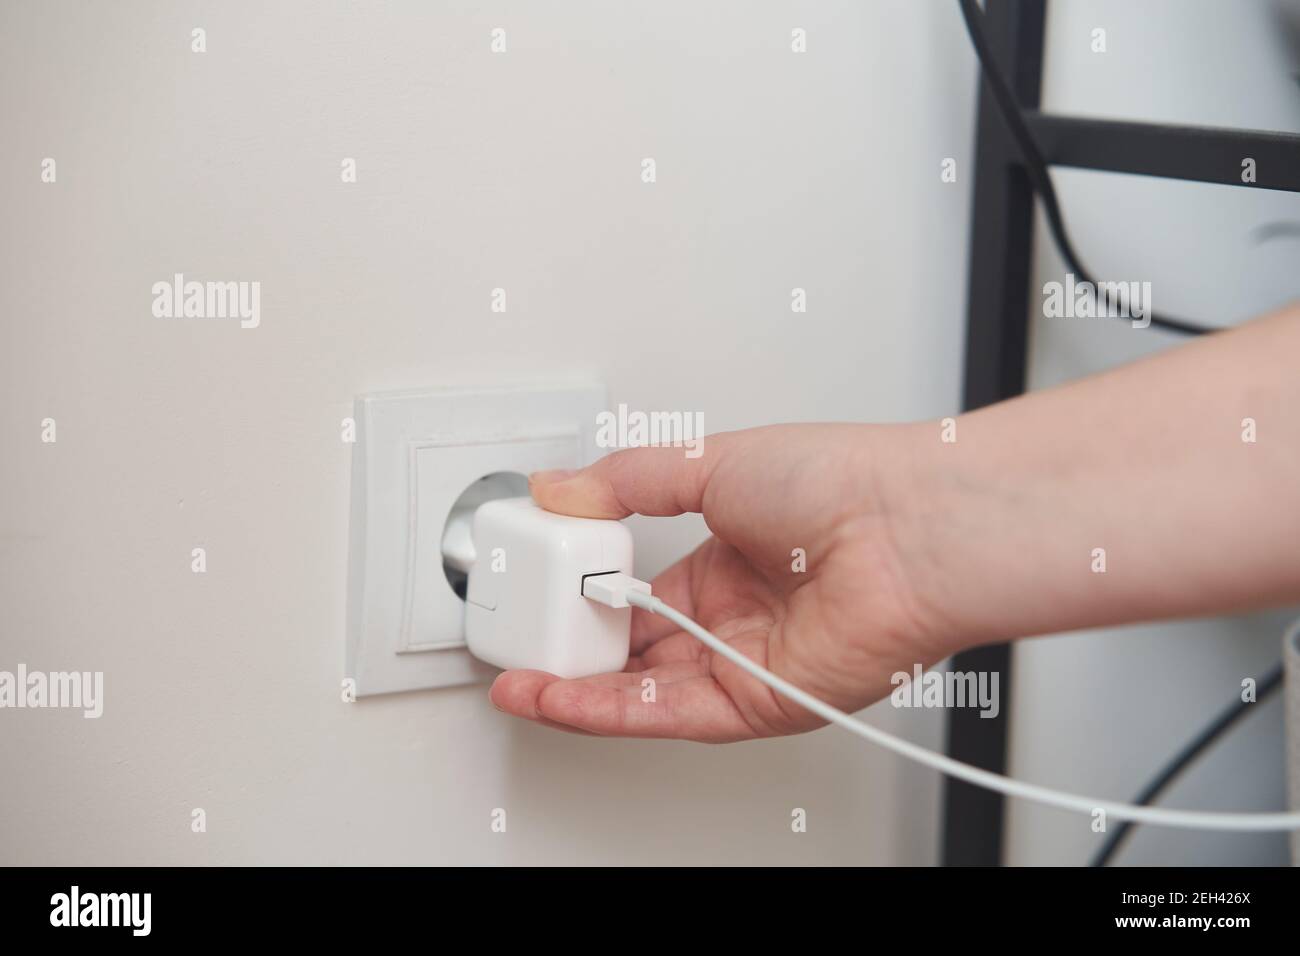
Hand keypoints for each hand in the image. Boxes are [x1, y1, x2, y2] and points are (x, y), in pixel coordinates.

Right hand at [488, 424, 951, 741]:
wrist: (907, 525)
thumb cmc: (840, 482)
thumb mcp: (710, 462)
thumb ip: (626, 481)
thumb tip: (558, 486)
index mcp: (726, 557)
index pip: (636, 586)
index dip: (584, 589)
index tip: (539, 581)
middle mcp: (733, 614)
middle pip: (632, 646)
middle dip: (570, 646)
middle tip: (518, 634)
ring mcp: (744, 661)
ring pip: (641, 689)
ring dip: (574, 688)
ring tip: (515, 675)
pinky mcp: (756, 703)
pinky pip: (667, 714)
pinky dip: (606, 709)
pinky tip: (556, 697)